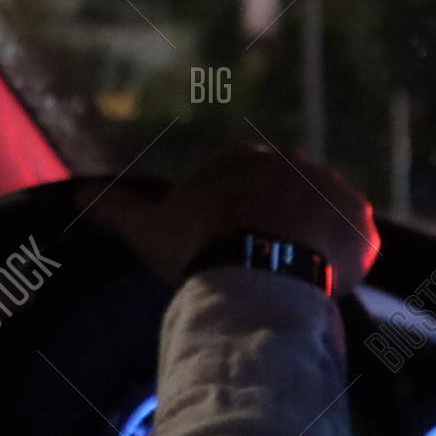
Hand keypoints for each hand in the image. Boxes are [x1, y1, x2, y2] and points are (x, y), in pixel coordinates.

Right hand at [85, 145, 378, 293]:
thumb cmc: (199, 245)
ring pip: (320, 210)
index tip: (227, 238)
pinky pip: (357, 236)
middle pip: (283, 189)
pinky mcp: (362, 220)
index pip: (238, 176)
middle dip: (276, 215)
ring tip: (293, 271)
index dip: (233, 210)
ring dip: (313, 233)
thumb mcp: (147, 228)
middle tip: (261, 255)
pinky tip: (326, 278)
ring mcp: (329, 188)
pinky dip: (346, 254)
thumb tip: (73, 194)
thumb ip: (113, 208)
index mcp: (239, 158)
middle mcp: (288, 161)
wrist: (258, 271)